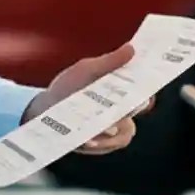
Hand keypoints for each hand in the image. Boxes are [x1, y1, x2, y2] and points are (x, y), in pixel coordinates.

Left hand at [22, 44, 152, 154]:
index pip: (144, 92)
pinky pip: (108, 145)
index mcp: (120, 90)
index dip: (149, 90)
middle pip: (136, 112)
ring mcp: (111, 129)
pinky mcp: (98, 143)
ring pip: (125, 133)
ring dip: (115, 129)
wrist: (45, 106)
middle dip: (132, 109)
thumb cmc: (69, 85)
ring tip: (102, 128)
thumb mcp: (87, 70)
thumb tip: (131, 49)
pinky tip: (89, 139)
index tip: (147, 89)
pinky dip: (101, 142)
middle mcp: (120, 111)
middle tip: (125, 108)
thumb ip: (109, 62)